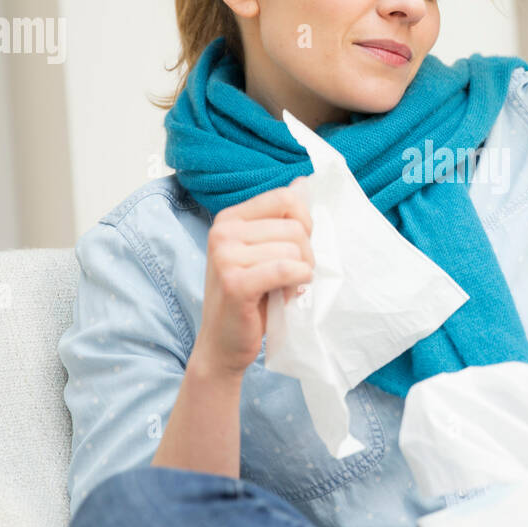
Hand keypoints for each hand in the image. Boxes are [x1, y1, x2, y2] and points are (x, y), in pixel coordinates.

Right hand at [191, 176, 314, 378]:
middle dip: (305, 255)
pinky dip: (297, 281)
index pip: (285, 198)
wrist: (224, 343)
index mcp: (230, 218)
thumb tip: (303, 183)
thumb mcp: (266, 252)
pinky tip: (287, 294)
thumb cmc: (252, 297)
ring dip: (300, 274)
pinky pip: (285, 269)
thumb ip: (283, 219)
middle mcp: (222, 231)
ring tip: (282, 289)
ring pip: (294, 250)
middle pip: (295, 227)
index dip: (304, 223)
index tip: (297, 248)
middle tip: (291, 277)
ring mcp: (225, 256)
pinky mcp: (234, 283)